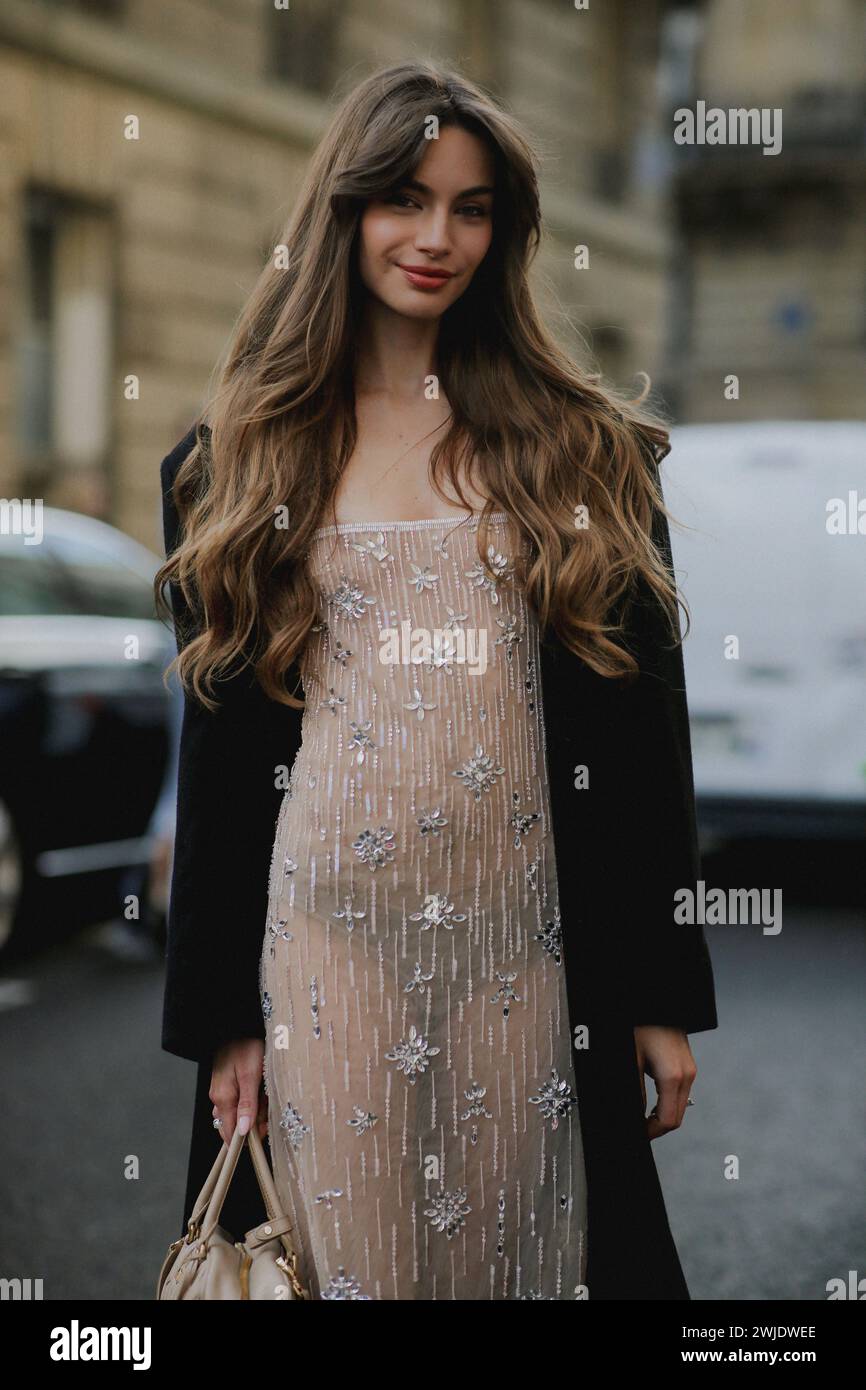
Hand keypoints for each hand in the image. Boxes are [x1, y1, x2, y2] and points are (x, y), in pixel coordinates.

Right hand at [210, 1037, 267, 1145]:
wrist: (237, 1026)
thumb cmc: (246, 1046)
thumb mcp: (251, 1075)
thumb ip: (247, 1104)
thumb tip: (243, 1131)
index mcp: (223, 1098)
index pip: (229, 1134)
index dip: (247, 1140)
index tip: (264, 1135)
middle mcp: (219, 1098)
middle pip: (237, 1124)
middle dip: (256, 1120)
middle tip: (269, 1103)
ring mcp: (223, 1091)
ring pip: (241, 1112)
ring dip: (257, 1108)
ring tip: (266, 1089)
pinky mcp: (228, 1085)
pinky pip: (241, 1100)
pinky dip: (254, 1098)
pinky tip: (261, 1086)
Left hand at [633, 1025, 696, 1140]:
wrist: (656, 1002)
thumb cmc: (641, 1026)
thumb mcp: (632, 1060)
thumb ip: (635, 1092)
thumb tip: (634, 1115)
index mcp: (673, 1077)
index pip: (668, 1120)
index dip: (651, 1133)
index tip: (636, 1135)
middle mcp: (687, 1075)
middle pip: (676, 1117)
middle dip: (656, 1127)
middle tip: (636, 1129)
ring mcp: (689, 1070)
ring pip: (679, 1105)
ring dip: (661, 1114)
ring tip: (640, 1116)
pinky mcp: (687, 1065)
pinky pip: (679, 1092)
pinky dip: (666, 1102)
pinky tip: (650, 1100)